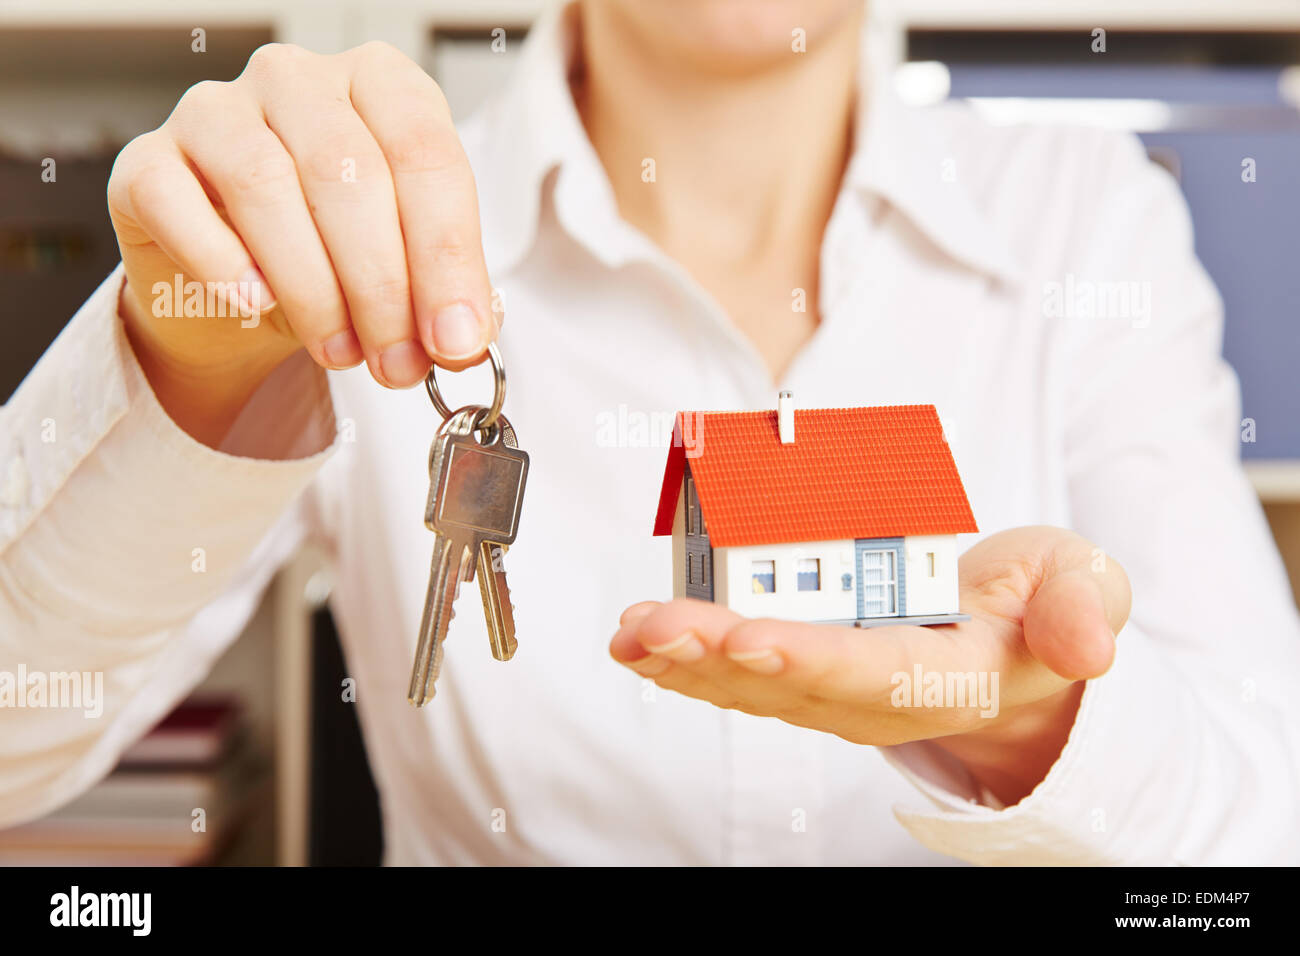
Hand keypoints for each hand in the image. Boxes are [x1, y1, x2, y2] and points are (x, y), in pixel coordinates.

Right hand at [107, 42, 495, 442]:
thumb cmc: (334, 260)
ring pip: (266, 186)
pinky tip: (255, 305)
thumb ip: (437, 291)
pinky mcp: (147, 161)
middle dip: (383, 287)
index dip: (447, 256)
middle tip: (398, 362)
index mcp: (380, 84)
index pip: (425, 154)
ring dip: (313, 288)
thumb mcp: (404, 269)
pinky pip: (174, 201)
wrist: (240, 296)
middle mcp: (298, 80)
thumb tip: (461, 339)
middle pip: (349, 173)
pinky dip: (221, 263)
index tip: (457, 338)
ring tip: (341, 352)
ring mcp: (215, 111)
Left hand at [610, 526, 1130, 805]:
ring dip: (685, 661)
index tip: (748, 637)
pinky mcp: (809, 670)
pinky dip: (690, 657)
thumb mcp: (1085, 589)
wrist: (1011, 649)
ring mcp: (835, 687)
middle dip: (714, 656)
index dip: (808, 658)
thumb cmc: (1040, 611)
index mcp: (943, 676)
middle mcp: (876, 693)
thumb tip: (1090, 650)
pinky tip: (642, 640)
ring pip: (752, 683)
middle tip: (652, 629)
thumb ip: (1086, 609)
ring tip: (629, 634)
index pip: (869, 671)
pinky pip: (742, 671)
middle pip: (788, 681)